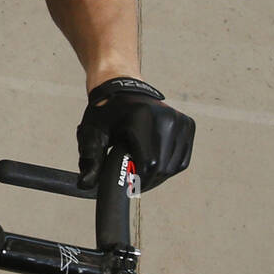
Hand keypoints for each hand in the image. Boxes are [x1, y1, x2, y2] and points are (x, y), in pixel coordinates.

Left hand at [76, 76, 194, 191]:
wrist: (122, 88)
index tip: (127, 184)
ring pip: (174, 166)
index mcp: (142, 118)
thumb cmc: (105, 112)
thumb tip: (85, 185)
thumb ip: (90, 160)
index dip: (138, 180)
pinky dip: (169, 167)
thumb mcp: (92, 134)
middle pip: (163, 168)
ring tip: (140, 168)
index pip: (150, 163)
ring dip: (158, 175)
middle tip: (131, 178)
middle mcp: (166, 118)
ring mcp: (180, 121)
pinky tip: (153, 163)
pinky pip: (182, 159)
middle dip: (146, 179)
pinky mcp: (188, 125)